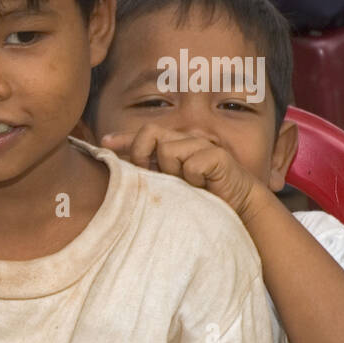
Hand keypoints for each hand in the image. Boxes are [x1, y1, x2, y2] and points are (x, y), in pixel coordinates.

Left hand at [98, 124, 263, 220]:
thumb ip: (149, 177)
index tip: (104, 143)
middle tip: (149, 173)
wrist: (239, 210)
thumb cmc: (200, 200)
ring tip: (186, 185)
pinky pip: (192, 163)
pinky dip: (193, 178)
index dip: (122, 138)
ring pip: (168, 149)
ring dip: (172, 171)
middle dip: (141, 153)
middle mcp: (185, 142)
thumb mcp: (168, 188)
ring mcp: (203, 146)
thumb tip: (118, 176)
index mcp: (171, 147)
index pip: (143, 135)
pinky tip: (203, 187)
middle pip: (150, 132)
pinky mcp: (218, 156)